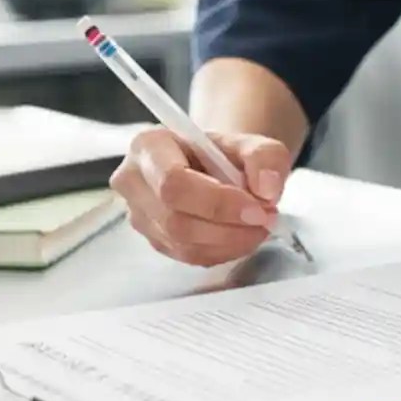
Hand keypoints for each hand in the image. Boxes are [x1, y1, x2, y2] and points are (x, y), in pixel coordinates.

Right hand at [109, 127, 291, 265]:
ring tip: (258, 228)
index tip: (258, 208)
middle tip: (265, 220)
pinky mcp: (154, 240)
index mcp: (149, 147)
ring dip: (229, 242)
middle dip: (228, 227)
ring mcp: (140, 216)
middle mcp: (133, 182)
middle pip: (176, 220)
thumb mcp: (251, 143)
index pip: (174, 182)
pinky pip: (188, 257)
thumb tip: (266, 189)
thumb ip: (265, 157)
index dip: (217, 202)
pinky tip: (240, 237)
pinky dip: (222, 252)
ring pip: (183, 244)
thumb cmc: (223, 154)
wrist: (213, 168)